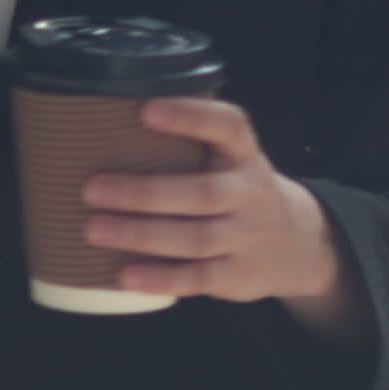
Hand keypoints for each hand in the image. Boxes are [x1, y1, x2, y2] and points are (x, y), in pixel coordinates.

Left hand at [82, 95, 362, 343]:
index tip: (146, 110)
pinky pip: (198, 278)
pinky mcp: (238, 275)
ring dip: (142, 234)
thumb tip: (101, 130)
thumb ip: (188, 145)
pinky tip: (124, 275)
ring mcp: (247, 237)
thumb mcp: (231, 159)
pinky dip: (161, 278)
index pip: (228, 126)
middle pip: (201, 192)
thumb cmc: (237, 190)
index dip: (190, 116)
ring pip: (195, 238)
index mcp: (244, 154)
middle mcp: (250, 193)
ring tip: (94, 230)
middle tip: (91, 189)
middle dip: (143, 191)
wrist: (297, 242)